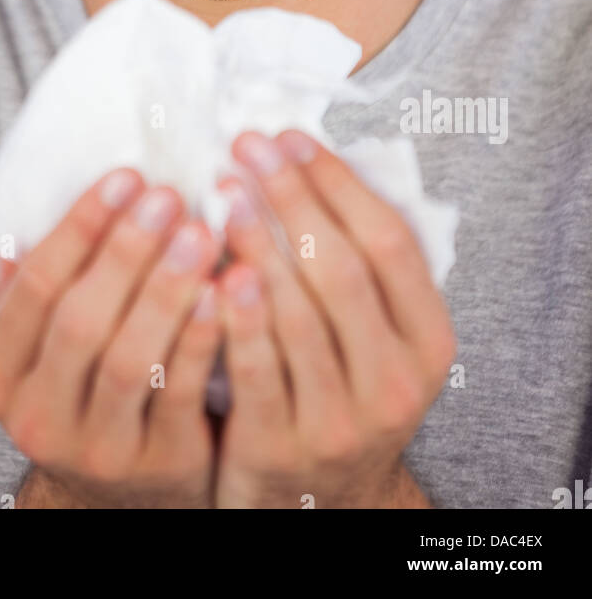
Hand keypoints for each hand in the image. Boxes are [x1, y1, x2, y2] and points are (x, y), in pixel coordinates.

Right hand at [0, 168, 222, 507]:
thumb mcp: (40, 344)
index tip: (125, 177)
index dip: (80, 228)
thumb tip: (10, 234)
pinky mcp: (159, 466)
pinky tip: (224, 290)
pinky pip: (181, 393)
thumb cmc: (85, 381)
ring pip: (131, 359)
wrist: (123, 487)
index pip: (34, 287)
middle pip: (81, 320)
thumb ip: (27, 290)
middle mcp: (37, 417)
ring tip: (203, 231)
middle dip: (128, 250)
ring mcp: (98, 448)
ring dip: (168, 287)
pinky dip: (202, 338)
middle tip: (169, 196)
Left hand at [211, 128, 455, 508]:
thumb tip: (304, 156)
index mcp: (429, 342)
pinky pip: (254, 370)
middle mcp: (395, 384)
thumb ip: (357, 266)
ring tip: (222, 191)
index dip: (338, 183)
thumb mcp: (375, 338)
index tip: (291, 137)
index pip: (389, 242)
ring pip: (297, 315)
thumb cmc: (339, 388)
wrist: (317, 501)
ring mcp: (341, 422)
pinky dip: (232, 315)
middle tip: (246, 148)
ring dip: (256, 242)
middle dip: (291, 197)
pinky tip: (209, 269)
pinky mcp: (282, 449)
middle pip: (341, 270)